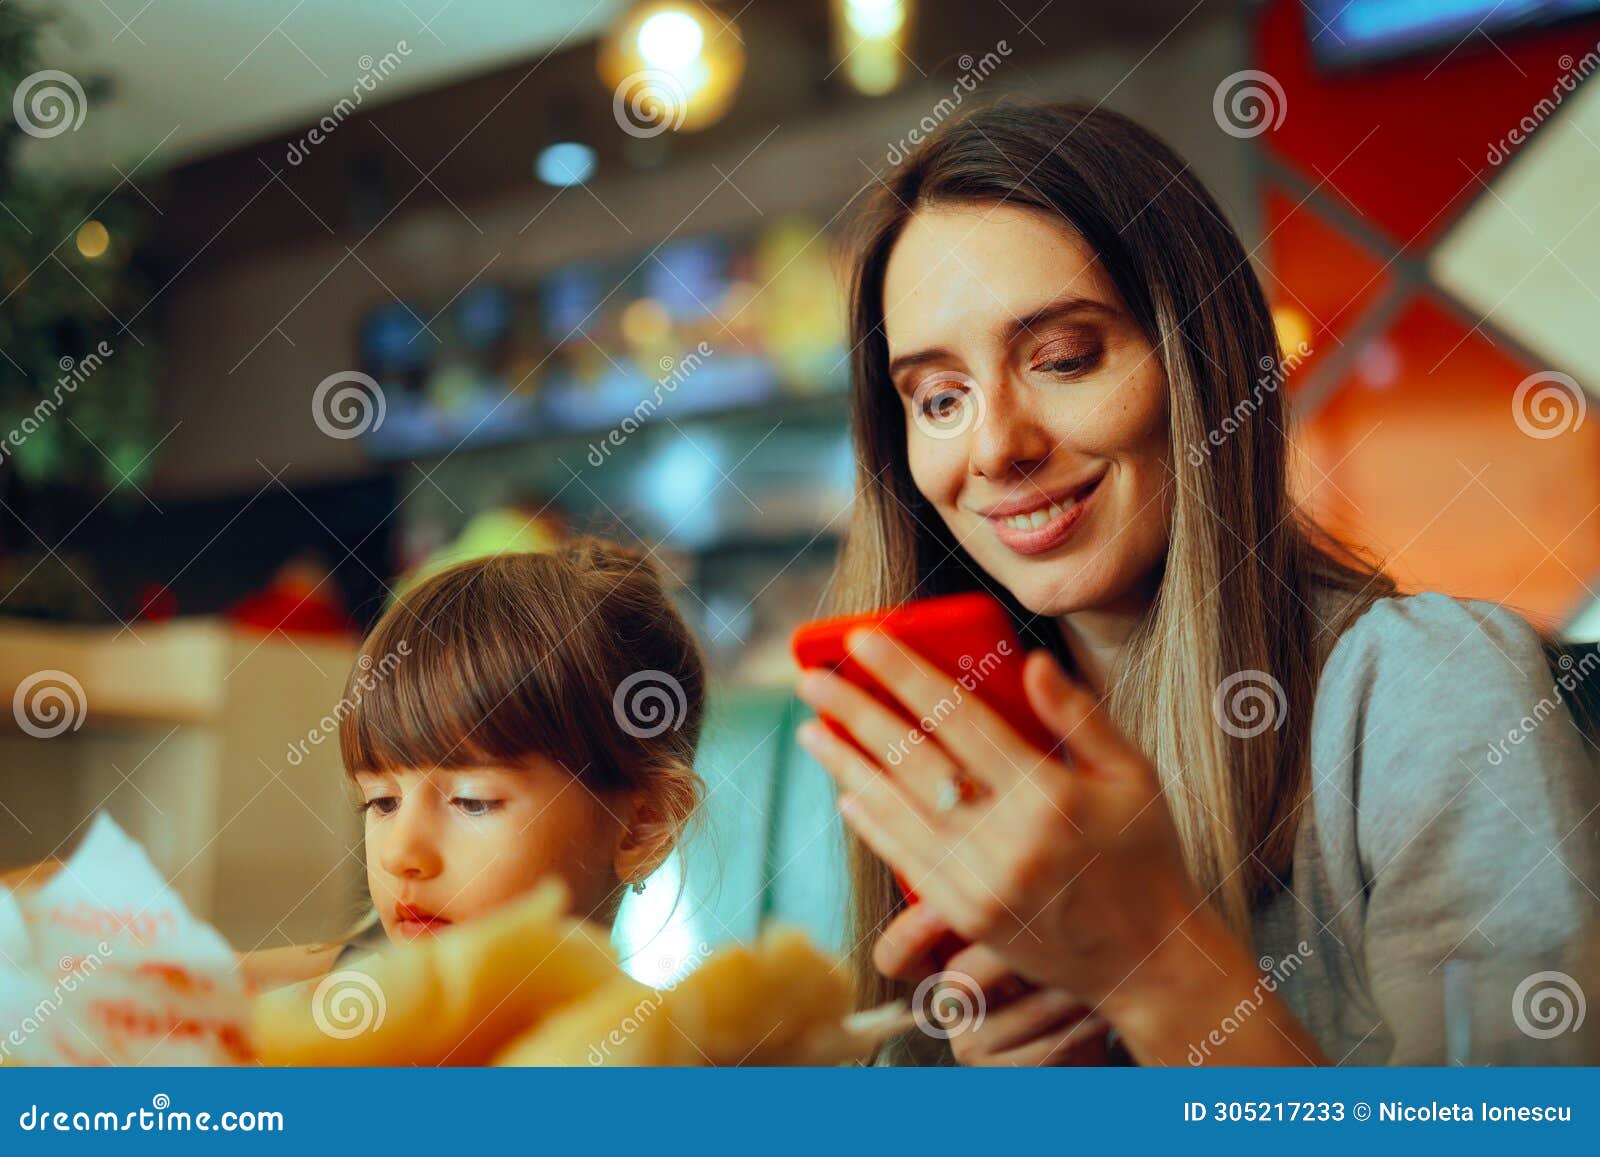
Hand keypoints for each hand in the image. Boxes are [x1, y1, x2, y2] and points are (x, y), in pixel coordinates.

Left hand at [797, 632, 1321, 1063]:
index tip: (863, 639)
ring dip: (847, 765)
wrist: (1147, 956)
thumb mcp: (1133, 774)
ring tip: (811, 729)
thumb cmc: (1142, 853)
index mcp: (1050, 793)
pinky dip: (872, 823)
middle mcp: (1009, 838)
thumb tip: (1032, 662)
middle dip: (856, 713)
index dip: (905, 674)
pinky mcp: (968, 916)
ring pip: (897, 809)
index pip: (959, 717)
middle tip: (811, 678)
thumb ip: (1080, 716)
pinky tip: (846, 791)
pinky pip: (906, 859)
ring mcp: (983, 882)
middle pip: (913, 760)